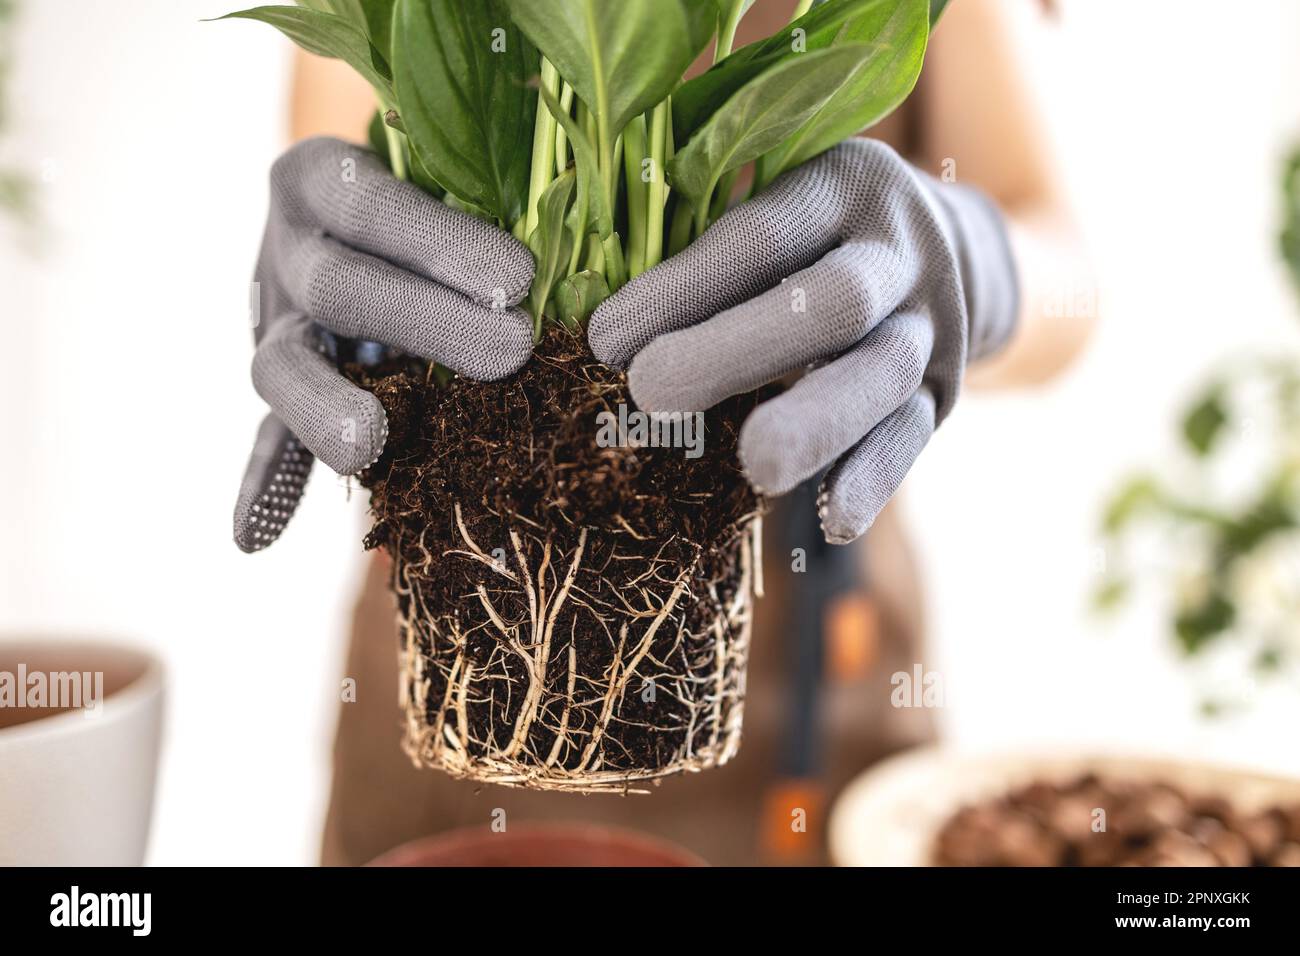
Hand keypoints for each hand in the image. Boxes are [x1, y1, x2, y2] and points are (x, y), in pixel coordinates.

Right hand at [233, 137, 535, 552]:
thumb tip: (549, 225)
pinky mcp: (286, 383)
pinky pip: (267, 436)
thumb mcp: (449, 166)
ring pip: (283, 367)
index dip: (440, 243)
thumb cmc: (435, 185)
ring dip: (328, 408)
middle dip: (424, 324)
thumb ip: (483, 188)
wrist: (362, 213)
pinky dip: (265, 483)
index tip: (518, 278)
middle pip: (335, 289)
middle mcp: (288, 250)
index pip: (369, 203)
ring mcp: (278, 323)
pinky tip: (253, 536)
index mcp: (319, 179)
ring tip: (365, 443)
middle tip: (512, 352)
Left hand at [589, 138, 1018, 543]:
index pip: (761, 236)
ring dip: (817, 423)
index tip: (606, 340)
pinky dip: (873, 477)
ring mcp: (932, 323)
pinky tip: (833, 517)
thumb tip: (607, 332)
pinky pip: (913, 435)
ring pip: (881, 373)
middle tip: (650, 391)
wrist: (955, 248)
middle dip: (739, 348)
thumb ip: (713, 249)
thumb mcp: (780, 205)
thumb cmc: (818, 231)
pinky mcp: (946, 389)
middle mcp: (899, 249)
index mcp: (843, 185)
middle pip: (833, 300)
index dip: (683, 286)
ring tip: (757, 467)